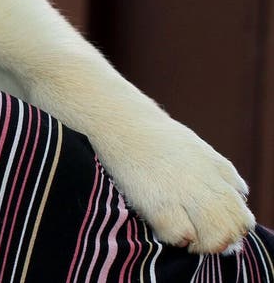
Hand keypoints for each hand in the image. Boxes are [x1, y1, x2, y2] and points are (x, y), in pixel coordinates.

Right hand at [97, 118, 253, 253]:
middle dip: (220, 237)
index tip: (215, 224)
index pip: (240, 212)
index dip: (231, 224)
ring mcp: (184, 193)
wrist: (122, 122)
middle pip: (231, 226)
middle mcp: (205, 181)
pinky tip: (165, 223)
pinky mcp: (160, 204)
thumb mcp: (197, 147)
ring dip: (202, 242)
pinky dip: (176, 236)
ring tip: (185, 234)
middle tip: (200, 233)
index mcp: (216, 168)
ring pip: (214, 237)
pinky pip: (181, 236)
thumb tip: (239, 194)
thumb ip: (220, 171)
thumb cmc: (157, 137)